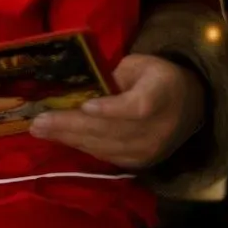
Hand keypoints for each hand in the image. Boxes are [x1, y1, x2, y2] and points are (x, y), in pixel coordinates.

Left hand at [29, 52, 204, 169]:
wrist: (189, 106)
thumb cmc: (156, 78)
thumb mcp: (139, 65)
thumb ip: (113, 77)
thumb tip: (78, 92)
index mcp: (163, 93)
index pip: (138, 106)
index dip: (111, 109)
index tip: (85, 106)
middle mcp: (159, 127)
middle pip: (112, 130)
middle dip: (71, 126)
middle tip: (38, 122)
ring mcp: (149, 150)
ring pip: (104, 147)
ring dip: (69, 139)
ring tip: (41, 130)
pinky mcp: (139, 162)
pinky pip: (105, 155)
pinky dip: (81, 146)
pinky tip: (59, 137)